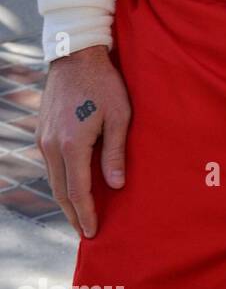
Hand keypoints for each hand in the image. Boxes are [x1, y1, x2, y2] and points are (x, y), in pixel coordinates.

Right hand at [37, 45, 131, 238]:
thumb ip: (116, 152)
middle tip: (86, 233)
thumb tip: (116, 185)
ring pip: (53, 180)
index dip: (86, 213)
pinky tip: (71, 187)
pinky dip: (61, 181)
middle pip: (61, 191)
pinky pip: (51, 166)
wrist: (76, 56)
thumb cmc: (105, 82)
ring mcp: (43, 139)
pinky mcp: (42, 132)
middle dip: (74, 214)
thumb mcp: (120, 115)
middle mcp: (52, 146)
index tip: (93, 232)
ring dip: (66, 200)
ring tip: (80, 215)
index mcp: (72, 144)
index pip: (78, 191)